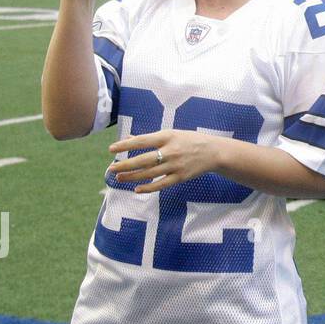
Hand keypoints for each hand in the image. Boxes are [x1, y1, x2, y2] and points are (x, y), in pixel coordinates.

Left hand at [108, 130, 222, 193]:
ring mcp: (176, 165)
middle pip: (143, 160)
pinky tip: (136, 189)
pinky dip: (148, 188)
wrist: (214, 152)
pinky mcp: (181, 177)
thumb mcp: (172, 134)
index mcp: (167, 136)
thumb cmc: (190, 140)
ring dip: (132, 177)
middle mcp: (171, 150)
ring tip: (119, 178)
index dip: (125, 145)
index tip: (111, 149)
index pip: (142, 141)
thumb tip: (128, 138)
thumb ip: (150, 138)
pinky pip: (161, 184)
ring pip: (149, 173)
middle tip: (111, 169)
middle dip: (125, 165)